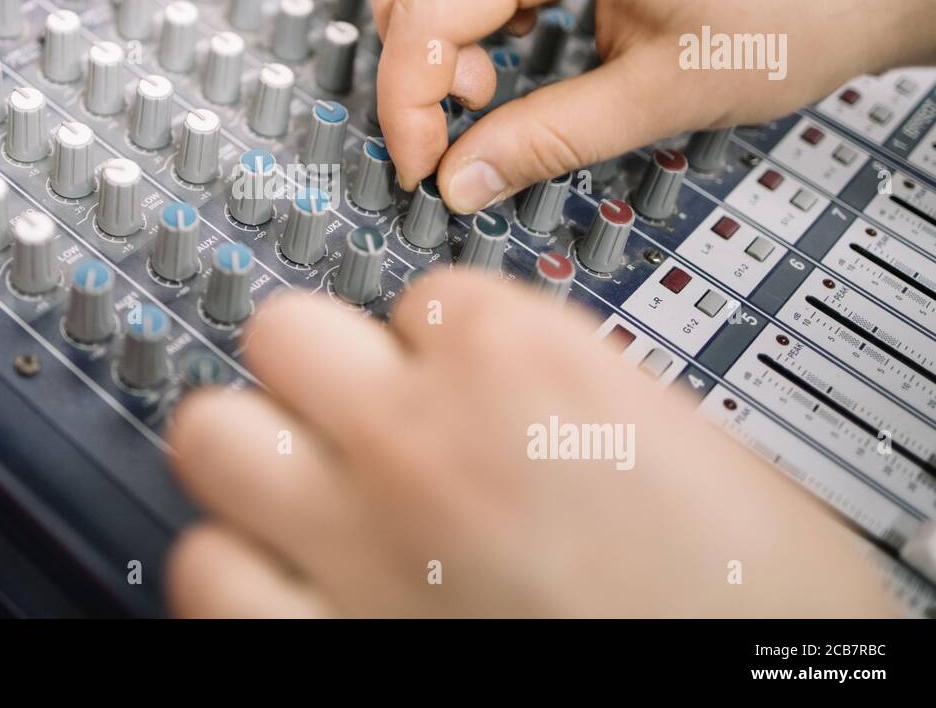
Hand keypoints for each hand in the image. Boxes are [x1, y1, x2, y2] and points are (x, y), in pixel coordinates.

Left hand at [164, 270, 893, 616]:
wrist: (755, 707)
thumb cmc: (754, 598)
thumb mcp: (682, 443)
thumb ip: (565, 390)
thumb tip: (507, 390)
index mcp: (522, 364)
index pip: (421, 298)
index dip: (439, 346)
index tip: (453, 383)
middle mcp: (420, 437)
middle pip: (282, 334)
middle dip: (316, 371)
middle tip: (352, 419)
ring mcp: (353, 540)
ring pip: (212, 437)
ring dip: (255, 461)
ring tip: (304, 499)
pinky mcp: (316, 639)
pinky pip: (208, 571)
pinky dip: (237, 571)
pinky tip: (286, 583)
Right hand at [367, 0, 935, 211]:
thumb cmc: (792, 11)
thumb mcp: (662, 95)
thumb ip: (545, 140)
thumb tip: (460, 181)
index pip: (428, 9)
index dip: (407, 100)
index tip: (422, 166)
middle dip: (407, 50)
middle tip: (457, 121)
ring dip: (427, 10)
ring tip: (487, 76)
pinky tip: (513, 34)